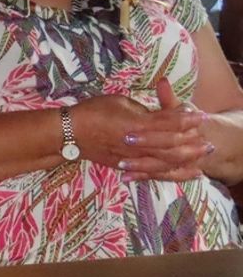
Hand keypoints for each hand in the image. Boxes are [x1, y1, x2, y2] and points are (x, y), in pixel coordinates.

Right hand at [69, 79, 208, 180]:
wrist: (68, 134)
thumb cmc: (92, 112)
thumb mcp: (119, 102)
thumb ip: (143, 111)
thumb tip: (160, 117)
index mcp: (134, 124)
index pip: (167, 122)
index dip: (186, 119)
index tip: (200, 115)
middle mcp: (136, 143)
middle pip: (171, 145)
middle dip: (192, 143)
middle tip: (208, 141)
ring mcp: (131, 158)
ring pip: (165, 161)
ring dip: (186, 159)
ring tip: (202, 156)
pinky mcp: (126, 166)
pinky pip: (154, 172)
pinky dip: (173, 173)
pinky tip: (187, 172)